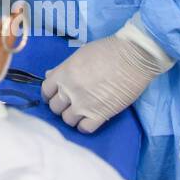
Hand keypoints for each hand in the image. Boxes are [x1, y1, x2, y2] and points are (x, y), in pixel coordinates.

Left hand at [42, 24, 172, 131]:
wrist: (133, 57)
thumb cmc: (107, 50)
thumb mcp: (79, 54)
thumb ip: (63, 68)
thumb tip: (50, 75)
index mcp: (63, 74)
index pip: (46, 90)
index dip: (49, 94)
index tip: (54, 95)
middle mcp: (69, 91)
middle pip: (55, 107)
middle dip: (60, 105)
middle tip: (69, 102)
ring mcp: (84, 105)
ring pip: (67, 120)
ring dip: (71, 116)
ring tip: (79, 111)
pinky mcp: (100, 115)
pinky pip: (84, 129)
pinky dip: (84, 126)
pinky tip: (89, 119)